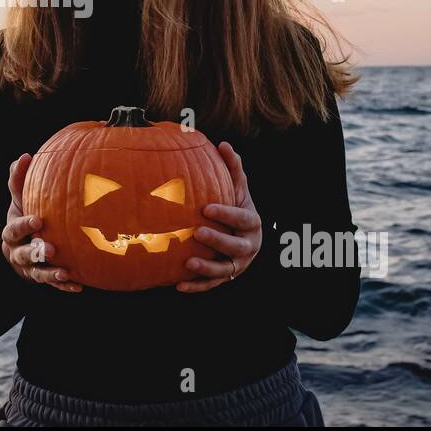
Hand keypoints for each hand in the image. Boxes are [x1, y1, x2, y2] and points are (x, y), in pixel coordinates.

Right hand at [0, 153, 82, 292]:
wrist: (21, 243)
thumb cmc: (25, 214)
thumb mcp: (19, 199)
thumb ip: (19, 180)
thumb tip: (25, 156)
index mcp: (11, 231)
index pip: (14, 229)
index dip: (24, 225)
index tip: (38, 220)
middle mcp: (18, 251)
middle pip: (23, 254)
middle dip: (35, 253)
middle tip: (50, 249)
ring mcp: (29, 267)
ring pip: (37, 273)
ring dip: (50, 274)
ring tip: (64, 272)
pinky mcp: (41, 277)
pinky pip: (52, 285)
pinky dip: (64, 286)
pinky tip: (78, 285)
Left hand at [176, 141, 262, 292]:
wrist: (242, 234)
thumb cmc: (235, 205)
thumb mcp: (237, 188)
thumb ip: (233, 168)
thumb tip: (224, 143)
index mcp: (251, 223)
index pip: (243, 219)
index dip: (228, 215)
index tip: (207, 208)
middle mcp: (248, 246)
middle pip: (237, 247)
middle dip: (219, 240)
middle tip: (198, 232)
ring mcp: (238, 264)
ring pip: (225, 269)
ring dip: (208, 268)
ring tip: (189, 262)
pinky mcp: (225, 277)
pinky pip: (212, 284)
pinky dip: (197, 286)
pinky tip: (179, 286)